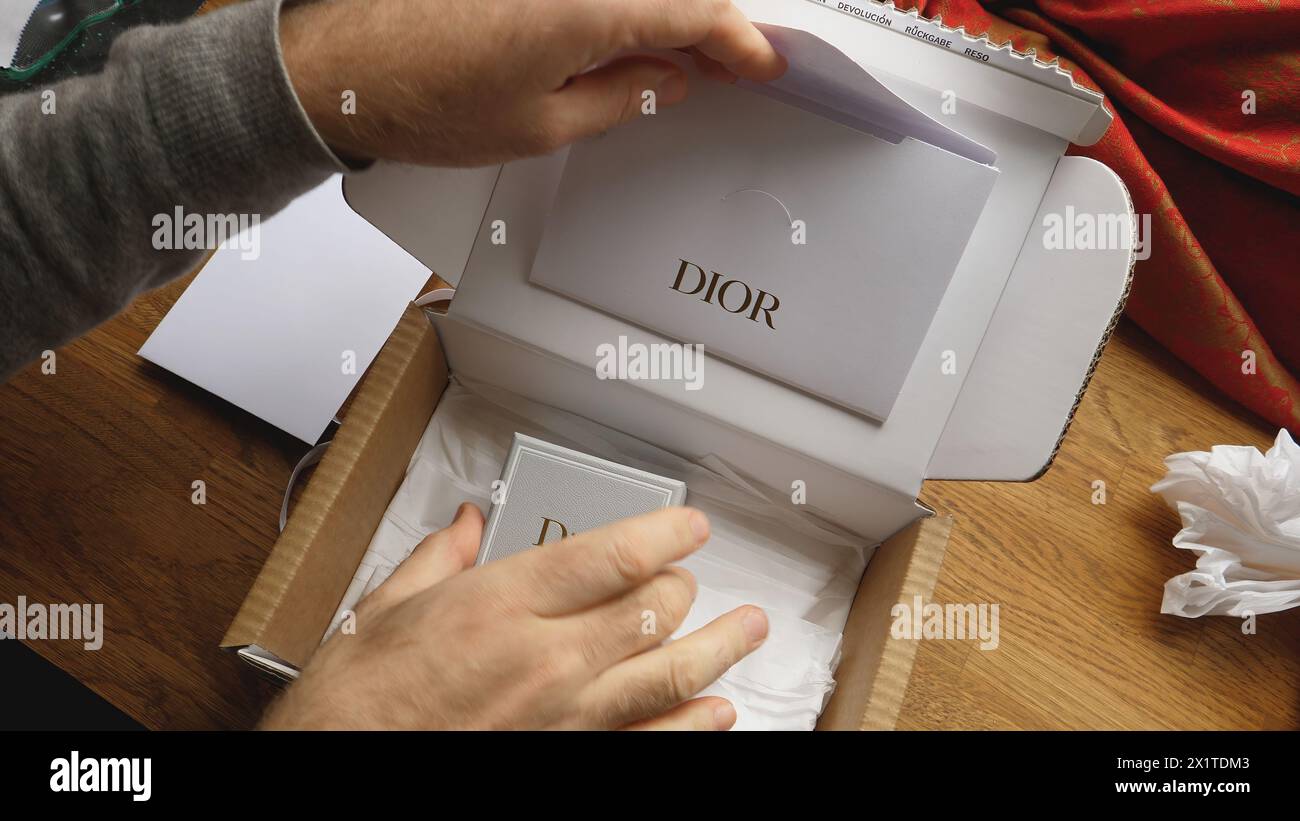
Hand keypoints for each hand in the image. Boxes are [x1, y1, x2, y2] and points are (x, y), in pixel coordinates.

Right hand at [262, 503, 768, 728]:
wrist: (336, 764)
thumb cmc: (356, 703)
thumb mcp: (385, 609)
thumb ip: (438, 559)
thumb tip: (463, 524)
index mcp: (501, 605)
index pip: (615, 555)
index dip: (667, 533)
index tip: (689, 525)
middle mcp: (545, 658)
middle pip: (654, 608)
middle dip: (680, 585)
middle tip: (685, 576)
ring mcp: (565, 716)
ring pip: (670, 674)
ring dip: (719, 648)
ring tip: (749, 628)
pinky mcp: (567, 756)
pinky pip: (649, 740)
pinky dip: (692, 725)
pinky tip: (716, 711)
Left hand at [279, 0, 785, 165]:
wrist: (341, 69)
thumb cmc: (424, 100)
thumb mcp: (541, 126)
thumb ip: (622, 97)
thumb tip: (668, 81)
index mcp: (588, 7)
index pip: (693, 12)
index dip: (740, 40)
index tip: (764, 63)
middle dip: (712, 22)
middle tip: (732, 63)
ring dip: (668, 13)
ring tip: (685, 56)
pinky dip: (627, 9)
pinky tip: (630, 38)